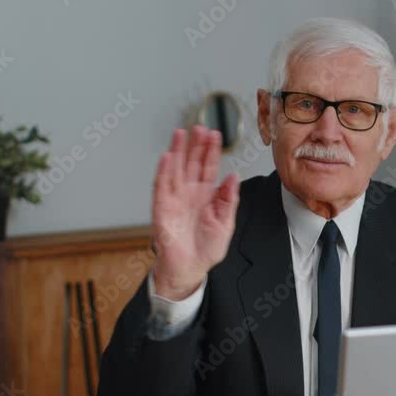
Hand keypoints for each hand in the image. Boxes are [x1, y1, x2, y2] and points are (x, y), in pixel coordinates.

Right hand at [151, 126, 239, 300]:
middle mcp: (189, 194)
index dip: (211, 151)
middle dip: (195, 145)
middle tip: (200, 127)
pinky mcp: (162, 208)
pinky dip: (164, 171)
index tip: (215, 134)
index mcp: (206, 196)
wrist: (190, 269)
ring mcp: (175, 199)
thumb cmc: (206, 249)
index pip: (208, 168)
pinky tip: (167, 156)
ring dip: (177, 151)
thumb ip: (229, 200)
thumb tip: (234, 177)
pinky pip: (161, 186)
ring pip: (175, 169)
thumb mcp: (225, 223)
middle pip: (191, 163)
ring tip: (181, 133)